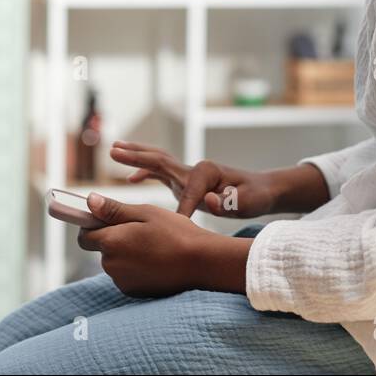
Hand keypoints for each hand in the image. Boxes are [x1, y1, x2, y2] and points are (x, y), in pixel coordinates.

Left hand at [77, 193, 249, 296]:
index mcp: (112, 242)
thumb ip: (113, 209)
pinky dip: (135, 267)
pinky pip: (127, 274)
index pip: (84, 236)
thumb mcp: (145, 213)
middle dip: (113, 238)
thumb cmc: (176, 233)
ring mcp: (123, 281)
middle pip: (101, 249)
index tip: (108, 218)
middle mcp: (112, 266)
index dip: (93, 226)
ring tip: (152, 244)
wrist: (201, 264)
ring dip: (125, 252)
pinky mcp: (134, 291)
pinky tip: (156, 259)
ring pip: (115, 262)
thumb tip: (89, 202)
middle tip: (140, 229)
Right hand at [108, 142, 279, 218]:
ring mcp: (189, 173)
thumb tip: (212, 201)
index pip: (188, 190)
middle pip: (161, 159)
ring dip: (136, 155)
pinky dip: (145, 172)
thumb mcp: (248, 202)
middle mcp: (194, 168)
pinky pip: (160, 173)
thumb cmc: (255, 196)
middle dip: (137, 156)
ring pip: (158, 161)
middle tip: (114, 150)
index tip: (176, 225)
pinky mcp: (186, 180)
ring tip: (114, 149)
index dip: (182, 208)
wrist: (261, 189)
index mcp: (206, 172)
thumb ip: (230, 202)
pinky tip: (130, 178)